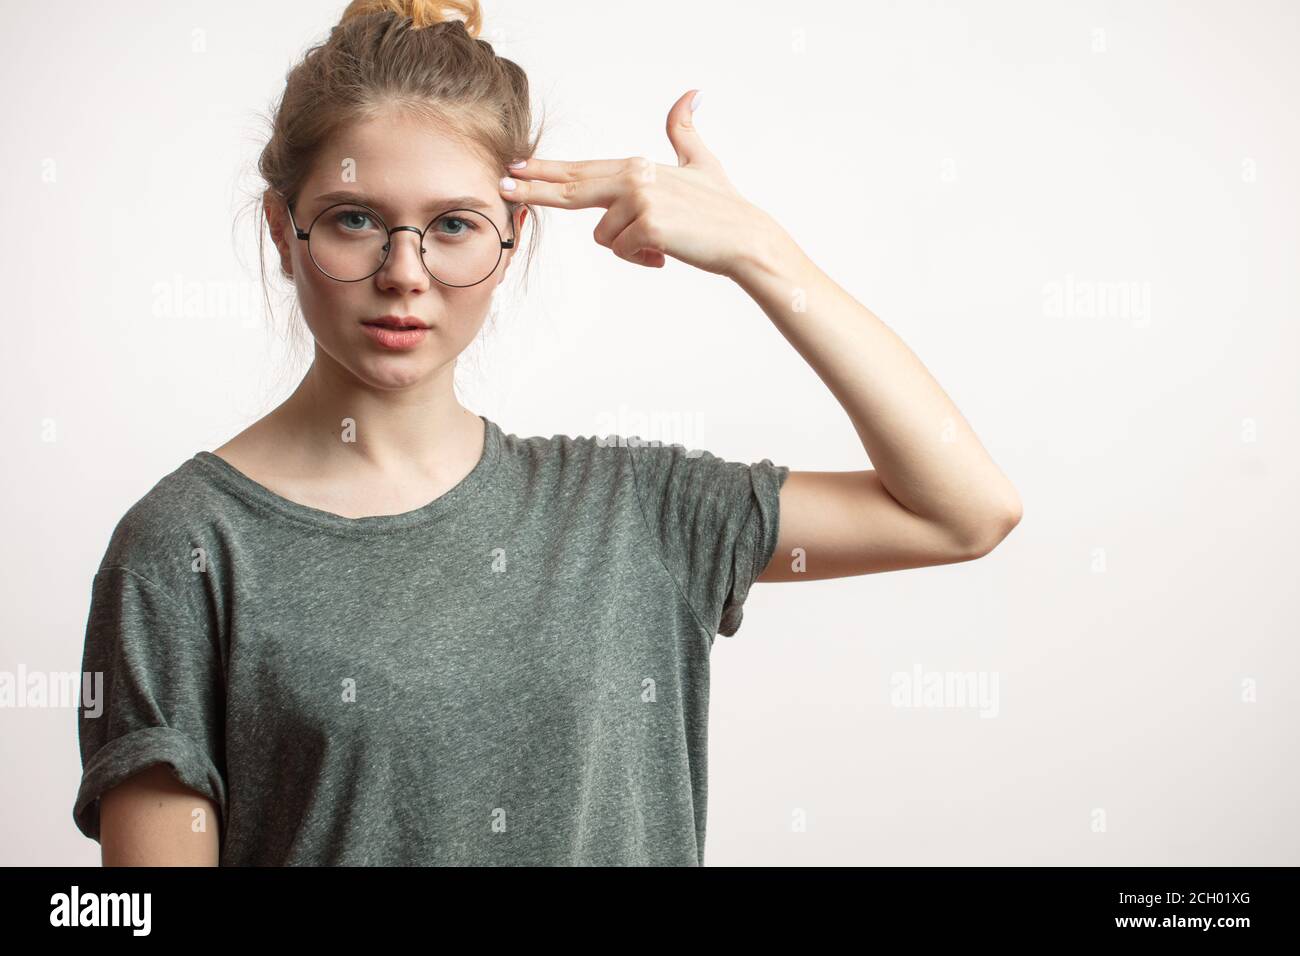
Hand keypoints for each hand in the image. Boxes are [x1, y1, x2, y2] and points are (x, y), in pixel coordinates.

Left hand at [497, 89, 784, 277]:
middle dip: (533, 188)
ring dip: (630, 249)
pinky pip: (623, 251)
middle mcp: (633, 178)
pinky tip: (666, 255)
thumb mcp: (701, 162)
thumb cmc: (723, 208)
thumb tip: (690, 94)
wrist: (746, 238)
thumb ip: (684, 131)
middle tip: (500, 184)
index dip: (545, 170)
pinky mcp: (647, 225)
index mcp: (636, 167)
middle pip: (571, 188)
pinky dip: (644, 260)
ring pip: (605, 238)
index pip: (581, 170)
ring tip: (662, 244)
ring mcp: (639, 200)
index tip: (515, 167)